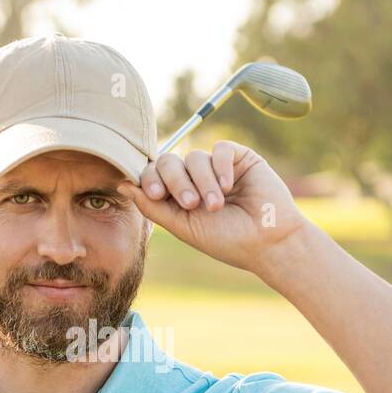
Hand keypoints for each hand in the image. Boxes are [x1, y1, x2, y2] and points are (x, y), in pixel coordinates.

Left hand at [118, 140, 308, 273]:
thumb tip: (123, 185)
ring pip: (194, 158)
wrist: (268, 242)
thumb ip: (154, 207)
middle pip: (169, 161)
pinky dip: (220, 167)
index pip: (153, 175)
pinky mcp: (239, 158)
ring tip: (217, 205)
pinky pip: (219, 150)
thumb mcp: (184, 227)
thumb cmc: (227, 241)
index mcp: (178, 196)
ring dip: (203, 182)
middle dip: (175, 181)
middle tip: (191, 203)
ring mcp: (216, 167)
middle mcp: (194, 179)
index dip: (150, 179)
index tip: (156, 194)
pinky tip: (228, 187)